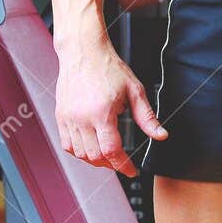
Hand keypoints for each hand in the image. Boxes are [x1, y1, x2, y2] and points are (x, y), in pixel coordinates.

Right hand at [54, 41, 166, 176]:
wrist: (84, 52)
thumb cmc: (109, 68)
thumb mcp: (135, 91)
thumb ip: (147, 117)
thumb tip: (161, 135)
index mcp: (102, 113)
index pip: (111, 151)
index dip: (123, 165)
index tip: (131, 170)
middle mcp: (81, 118)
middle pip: (95, 156)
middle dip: (111, 164)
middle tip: (121, 162)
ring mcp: (68, 118)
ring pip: (79, 154)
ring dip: (94, 160)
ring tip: (107, 156)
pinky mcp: (60, 116)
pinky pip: (67, 144)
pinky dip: (79, 152)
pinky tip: (91, 148)